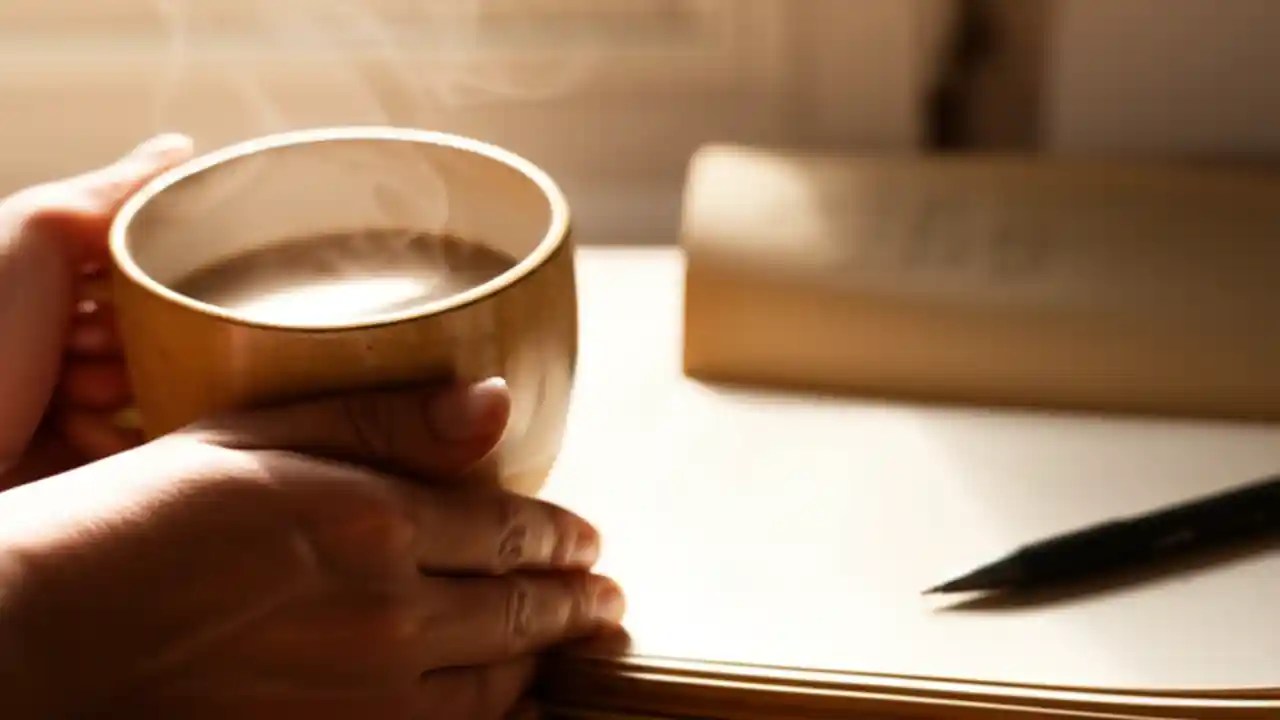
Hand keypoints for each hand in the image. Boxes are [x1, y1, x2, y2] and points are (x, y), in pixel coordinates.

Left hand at [0, 134, 193, 486]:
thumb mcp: (36, 235)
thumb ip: (112, 193)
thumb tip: (181, 147)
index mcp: (44, 274)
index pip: (144, 259)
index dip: (151, 272)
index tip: (118, 287)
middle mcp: (52, 330)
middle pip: (156, 324)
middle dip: (139, 339)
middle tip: (81, 349)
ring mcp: (62, 397)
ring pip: (154, 388)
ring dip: (126, 396)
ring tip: (66, 403)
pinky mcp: (74, 458)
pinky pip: (137, 448)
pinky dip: (115, 445)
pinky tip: (75, 443)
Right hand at [0, 379, 622, 718]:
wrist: (42, 636)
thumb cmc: (131, 523)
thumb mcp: (252, 437)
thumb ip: (384, 421)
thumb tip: (496, 402)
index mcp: (377, 521)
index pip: (511, 529)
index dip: (562, 535)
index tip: (587, 539)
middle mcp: (390, 615)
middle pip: (521, 609)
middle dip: (576, 601)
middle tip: (606, 598)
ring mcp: (368, 696)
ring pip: (499, 683)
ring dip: (547, 661)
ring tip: (575, 644)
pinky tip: (512, 711)